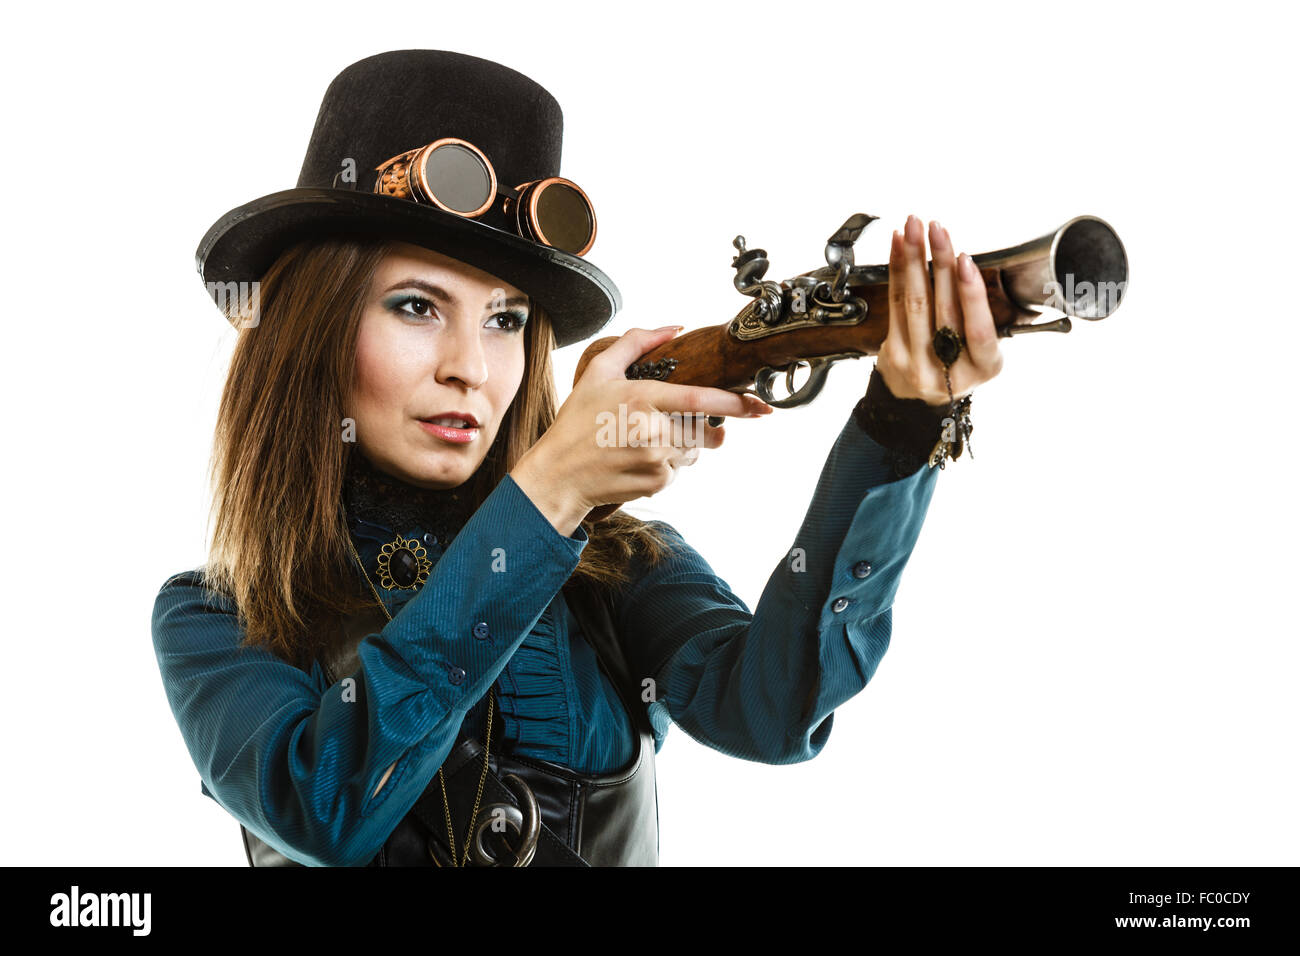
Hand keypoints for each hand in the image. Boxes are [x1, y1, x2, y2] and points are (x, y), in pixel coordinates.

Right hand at [511, 325, 772, 532]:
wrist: (559, 475)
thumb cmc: (576, 423)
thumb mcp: (599, 373)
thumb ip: (636, 343)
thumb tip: (672, 327)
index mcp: (641, 399)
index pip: (699, 399)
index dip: (734, 403)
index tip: (758, 405)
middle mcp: (652, 431)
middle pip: (704, 430)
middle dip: (707, 429)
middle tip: (683, 426)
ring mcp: (655, 459)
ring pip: (693, 452)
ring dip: (683, 446)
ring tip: (646, 442)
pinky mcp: (655, 482)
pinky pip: (677, 472)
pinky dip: (666, 466)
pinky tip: (638, 460)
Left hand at [876, 215, 1003, 405]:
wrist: (916, 402)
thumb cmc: (955, 369)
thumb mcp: (980, 354)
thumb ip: (976, 318)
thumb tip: (963, 265)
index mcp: (981, 368)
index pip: (978, 331)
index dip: (971, 295)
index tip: (966, 261)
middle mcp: (949, 369)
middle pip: (942, 308)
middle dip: (939, 262)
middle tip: (937, 230)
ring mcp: (917, 363)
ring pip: (914, 302)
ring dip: (914, 259)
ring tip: (915, 229)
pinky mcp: (892, 353)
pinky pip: (893, 304)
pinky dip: (896, 271)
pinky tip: (899, 247)